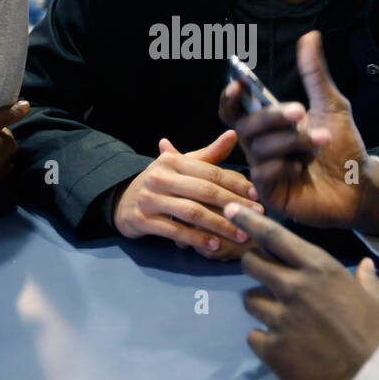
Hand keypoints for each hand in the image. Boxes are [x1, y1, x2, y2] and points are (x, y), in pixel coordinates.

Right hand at [112, 129, 264, 259]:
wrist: (122, 200)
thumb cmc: (161, 182)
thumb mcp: (181, 165)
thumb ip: (209, 155)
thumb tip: (234, 134)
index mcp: (173, 161)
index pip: (211, 172)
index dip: (236, 184)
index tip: (257, 196)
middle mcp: (160, 177)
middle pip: (204, 191)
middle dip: (233, 205)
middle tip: (256, 217)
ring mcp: (149, 199)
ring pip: (192, 212)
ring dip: (220, 225)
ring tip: (241, 234)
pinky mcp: (142, 220)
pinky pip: (174, 230)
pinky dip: (196, 238)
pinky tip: (214, 245)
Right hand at [219, 31, 378, 228]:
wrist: (360, 184)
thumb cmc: (343, 147)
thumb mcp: (331, 105)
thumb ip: (314, 74)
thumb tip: (310, 36)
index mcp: (268, 124)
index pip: (235, 109)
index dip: (230, 97)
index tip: (239, 84)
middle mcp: (260, 146)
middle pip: (246, 125)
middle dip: (274, 116)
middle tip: (301, 111)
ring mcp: (263, 170)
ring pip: (260, 148)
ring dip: (294, 142)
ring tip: (321, 143)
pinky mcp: (269, 193)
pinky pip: (264, 172)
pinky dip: (285, 165)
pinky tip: (303, 168)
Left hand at [225, 204, 378, 379]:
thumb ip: (367, 282)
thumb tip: (365, 266)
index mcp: (322, 270)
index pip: (275, 236)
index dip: (249, 222)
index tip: (232, 210)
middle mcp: (295, 288)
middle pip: (252, 264)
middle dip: (253, 265)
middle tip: (264, 277)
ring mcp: (280, 319)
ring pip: (250, 300)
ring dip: (261, 305)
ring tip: (281, 318)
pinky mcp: (272, 350)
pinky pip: (253, 336)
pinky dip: (264, 340)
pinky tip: (283, 348)